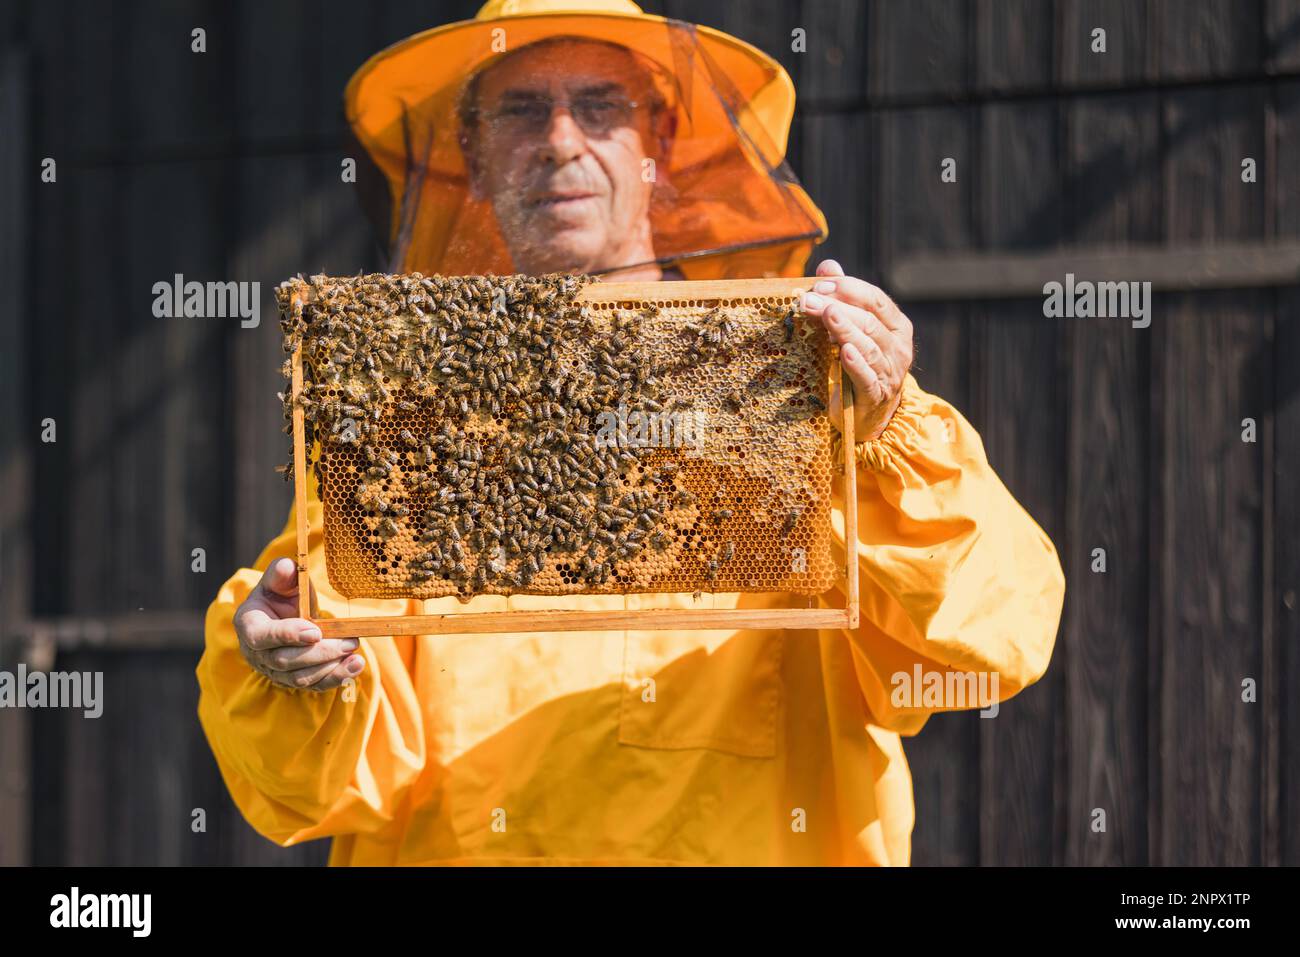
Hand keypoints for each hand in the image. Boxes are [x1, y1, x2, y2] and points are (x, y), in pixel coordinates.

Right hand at [233, 557, 364, 690]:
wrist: (285, 616)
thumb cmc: (281, 595)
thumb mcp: (280, 580)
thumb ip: (281, 572)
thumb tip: (287, 566)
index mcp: (249, 624)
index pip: (262, 636)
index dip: (288, 635)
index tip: (315, 632)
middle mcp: (257, 653)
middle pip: (285, 660)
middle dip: (319, 652)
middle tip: (348, 642)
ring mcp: (274, 670)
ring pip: (299, 677)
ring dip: (329, 667)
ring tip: (354, 653)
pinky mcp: (292, 680)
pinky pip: (313, 686)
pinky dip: (335, 678)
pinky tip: (355, 666)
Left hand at [800, 259, 913, 440]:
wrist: (868, 415)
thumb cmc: (857, 366)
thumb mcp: (851, 331)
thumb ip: (842, 299)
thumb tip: (827, 266)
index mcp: (896, 326)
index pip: (876, 300)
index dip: (849, 288)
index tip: (820, 283)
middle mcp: (898, 347)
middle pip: (869, 321)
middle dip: (838, 306)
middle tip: (809, 299)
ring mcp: (890, 372)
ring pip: (869, 346)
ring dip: (844, 329)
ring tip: (825, 314)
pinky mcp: (876, 395)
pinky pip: (867, 377)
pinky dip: (856, 364)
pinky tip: (843, 351)